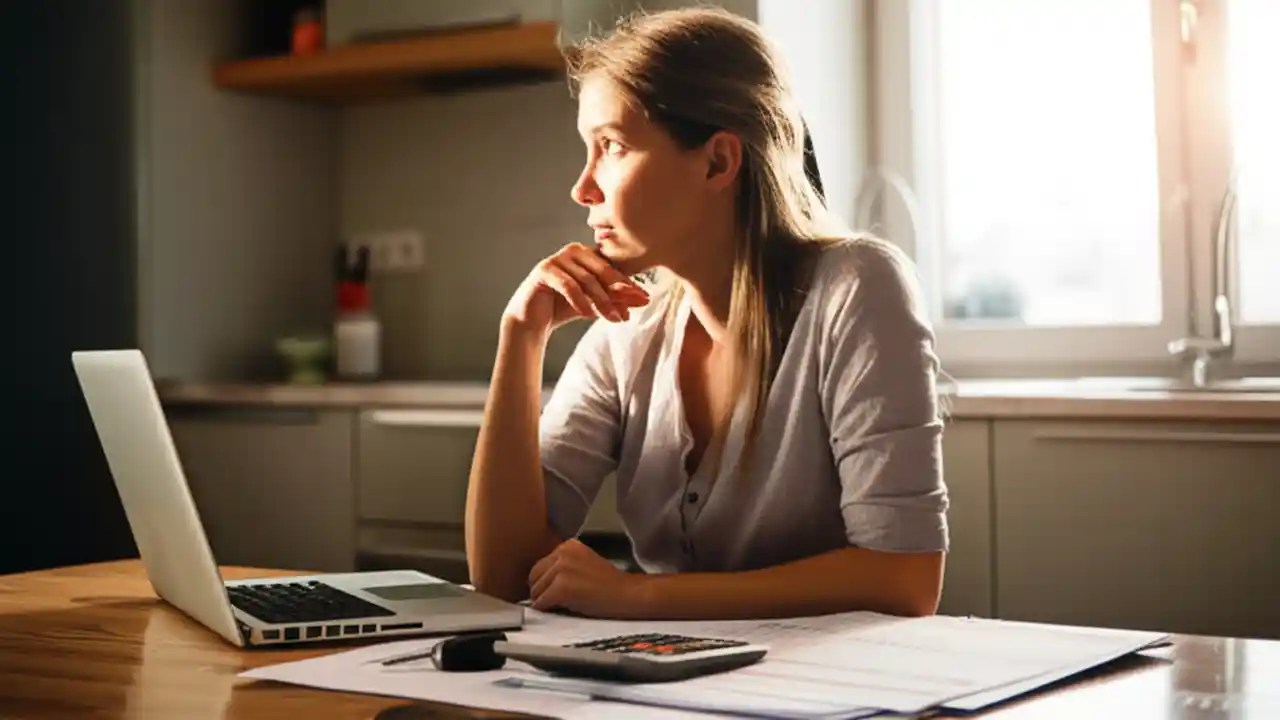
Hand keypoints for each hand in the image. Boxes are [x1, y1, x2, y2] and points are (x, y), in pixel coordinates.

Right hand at [502, 243, 650, 335]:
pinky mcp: (544, 270)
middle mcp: (573, 251)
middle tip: (636, 304)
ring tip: (614, 319)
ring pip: (587, 280)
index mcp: (586, 254)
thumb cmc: (562, 308)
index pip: (611, 267)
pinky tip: (589, 314)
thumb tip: (640, 302)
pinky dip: (581, 300)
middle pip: (602, 271)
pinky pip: (568, 285)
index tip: (644, 298)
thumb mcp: (593, 304)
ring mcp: (557, 259)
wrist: (531, 321)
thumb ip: (613, 300)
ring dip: (602, 301)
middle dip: (620, 290)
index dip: (628, 283)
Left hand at [528, 539, 649, 617]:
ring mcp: (561, 569)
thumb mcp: (583, 564)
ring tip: (559, 606)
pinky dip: (545, 609)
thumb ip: (563, 566)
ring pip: (536, 590)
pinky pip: (541, 602)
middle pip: (534, 575)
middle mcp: (562, 552)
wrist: (627, 594)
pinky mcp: (561, 588)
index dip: (544, 580)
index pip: (542, 564)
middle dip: (540, 590)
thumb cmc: (608, 585)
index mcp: (568, 545)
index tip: (551, 590)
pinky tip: (557, 611)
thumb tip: (539, 583)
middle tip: (551, 602)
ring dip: (543, 600)